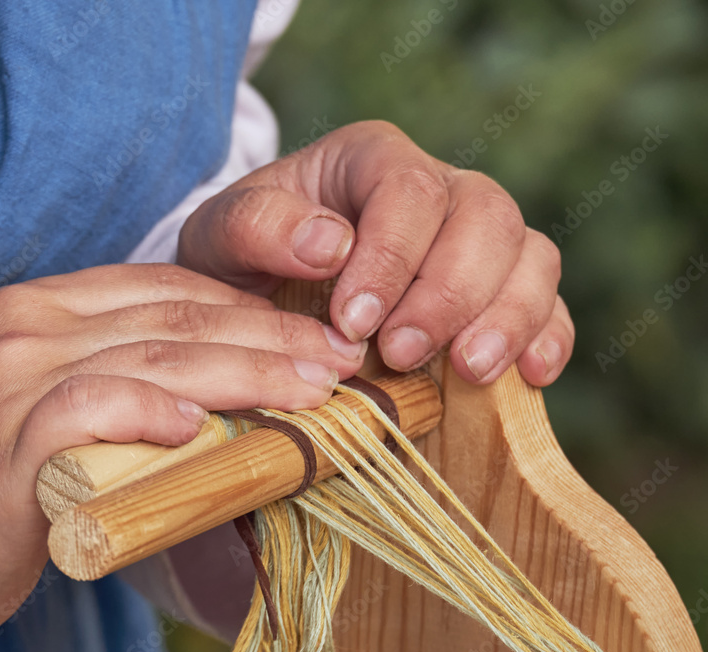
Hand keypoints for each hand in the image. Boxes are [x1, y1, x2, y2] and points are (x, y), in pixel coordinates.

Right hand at [0, 263, 365, 648]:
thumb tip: (244, 389)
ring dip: (243, 375)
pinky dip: (150, 413)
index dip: (251, 309)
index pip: (169, 288)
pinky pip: (91, 409)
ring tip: (310, 397)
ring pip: (150, 358)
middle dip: (270, 340)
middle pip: (174, 319)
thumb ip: (136, 380)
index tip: (317, 336)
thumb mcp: (65, 406)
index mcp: (46, 304)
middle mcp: (27, 323)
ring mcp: (12, 377)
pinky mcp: (5, 439)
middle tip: (340, 365)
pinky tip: (202, 429)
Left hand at [178, 121, 572, 386]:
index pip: (408, 189)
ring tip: (467, 371)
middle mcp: (437, 188)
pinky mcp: (498, 289)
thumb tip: (330, 244)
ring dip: (506, 316)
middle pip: (486, 216)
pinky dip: (546, 335)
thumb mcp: (220, 234)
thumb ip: (257, 226)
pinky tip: (529, 377)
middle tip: (400, 356)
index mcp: (370, 159)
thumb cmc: (244, 253)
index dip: (392, 257)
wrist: (260, 283)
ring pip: (531, 253)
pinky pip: (546, 300)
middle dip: (449, 293)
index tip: (353, 323)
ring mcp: (475, 236)